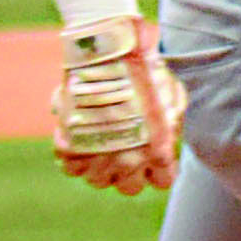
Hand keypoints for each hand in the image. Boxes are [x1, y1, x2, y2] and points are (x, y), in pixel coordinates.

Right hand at [50, 14, 183, 195]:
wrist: (113, 53)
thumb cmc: (146, 67)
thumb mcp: (170, 90)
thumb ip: (171, 111)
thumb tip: (167, 122)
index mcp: (160, 151)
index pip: (161, 181)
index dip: (155, 171)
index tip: (150, 157)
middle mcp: (133, 161)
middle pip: (128, 187)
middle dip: (124, 173)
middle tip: (118, 150)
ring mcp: (103, 159)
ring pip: (98, 181)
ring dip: (96, 166)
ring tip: (94, 140)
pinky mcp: (74, 150)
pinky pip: (70, 168)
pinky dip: (70, 157)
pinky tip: (72, 139)